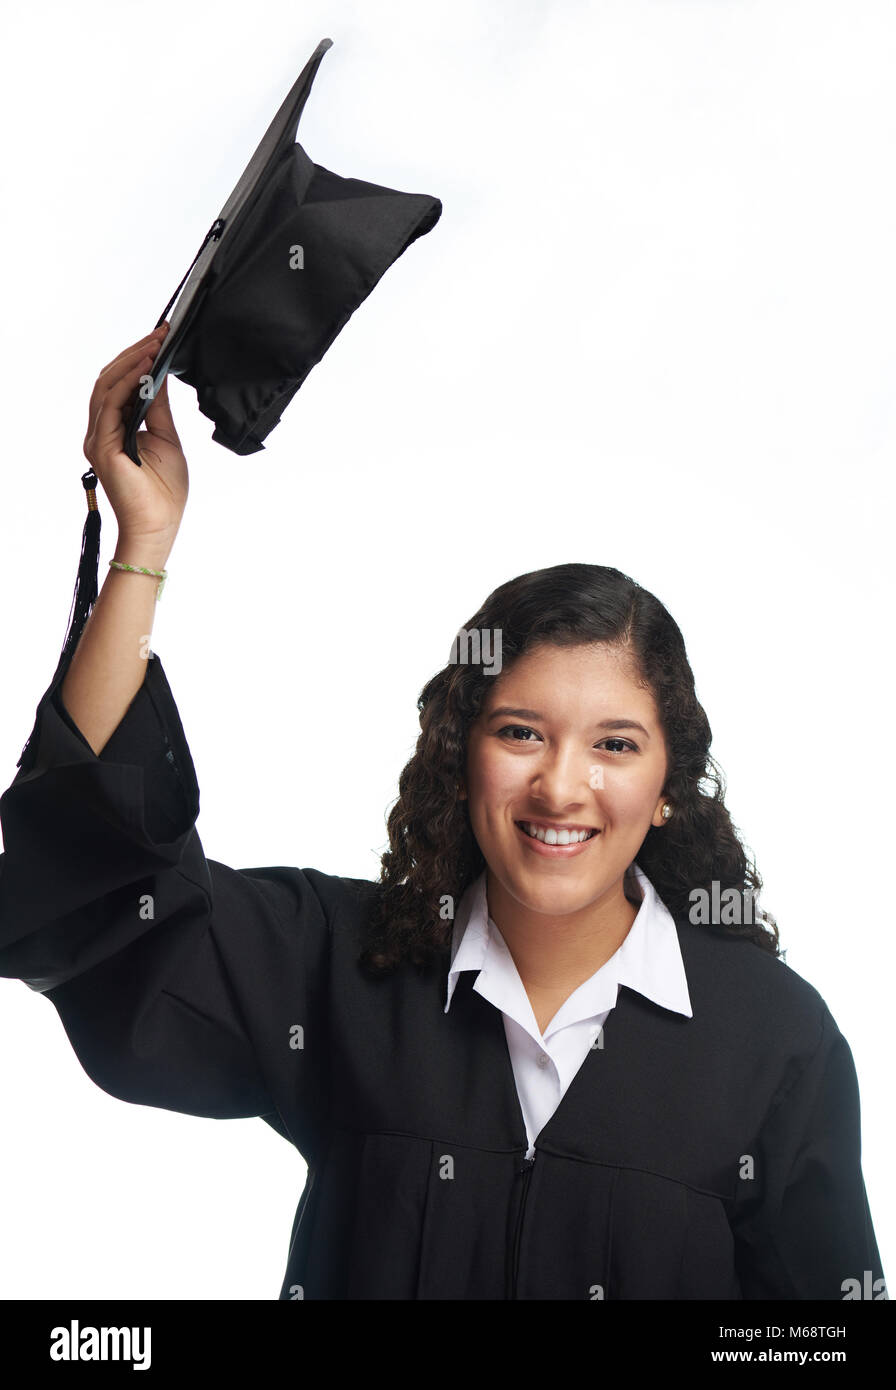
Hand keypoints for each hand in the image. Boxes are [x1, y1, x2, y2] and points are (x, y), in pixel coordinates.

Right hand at [83, 324, 187, 547]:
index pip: (119, 384)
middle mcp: (100, 430)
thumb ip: (157, 406)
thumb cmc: (164, 490)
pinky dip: (128, 383)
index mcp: (114, 429)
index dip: (137, 359)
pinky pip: (111, 405)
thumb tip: (159, 375)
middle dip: (135, 354)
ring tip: (155, 344)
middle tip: (159, 333)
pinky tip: (146, 368)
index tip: (160, 339)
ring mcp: (98, 437)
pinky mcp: (101, 446)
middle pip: (109, 379)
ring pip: (106, 386)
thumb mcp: (166, 437)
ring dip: (132, 362)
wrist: (159, 525)